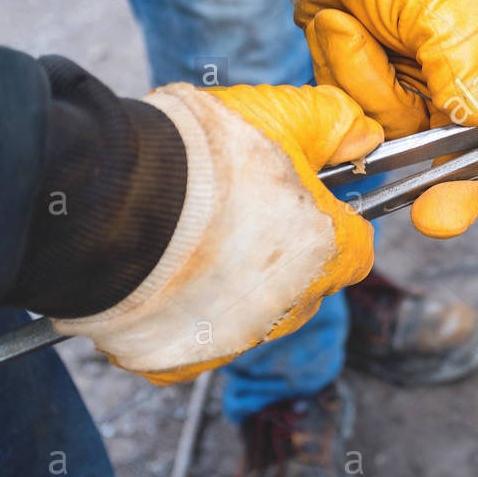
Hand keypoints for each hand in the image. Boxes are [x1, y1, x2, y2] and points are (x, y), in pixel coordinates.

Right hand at [53, 83, 382, 383]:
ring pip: (254, 316)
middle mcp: (289, 306)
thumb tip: (365, 139)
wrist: (112, 195)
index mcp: (326, 252)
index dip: (333, 218)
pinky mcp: (180, 360)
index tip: (307, 197)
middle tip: (246, 211)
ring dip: (239, 286)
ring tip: (202, 239)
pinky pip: (196, 347)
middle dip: (287, 253)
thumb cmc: (204, 156)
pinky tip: (171, 280)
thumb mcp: (289, 116)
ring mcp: (235, 338)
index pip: (356, 248)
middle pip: (306, 285)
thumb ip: (338, 124)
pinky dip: (189, 320)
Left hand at [272, 0, 477, 238]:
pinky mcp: (370, 110)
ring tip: (356, 28)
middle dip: (451, 191)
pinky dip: (345, 74)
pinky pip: (357, 119)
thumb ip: (462, 59)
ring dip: (372, 84)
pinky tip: (343, 32)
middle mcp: (461, 99)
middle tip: (436, 216)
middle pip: (468, 167)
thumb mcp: (440, 0)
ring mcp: (414, 109)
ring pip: (400, 140)